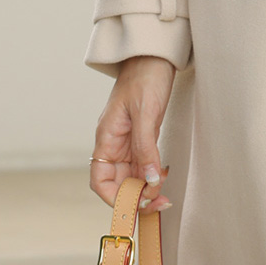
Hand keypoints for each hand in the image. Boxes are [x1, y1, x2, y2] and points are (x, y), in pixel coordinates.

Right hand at [90, 56, 176, 211]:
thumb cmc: (144, 79)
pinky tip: (165, 177)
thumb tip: (150, 180)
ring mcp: (128, 142)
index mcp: (106, 137)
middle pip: (118, 182)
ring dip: (147, 189)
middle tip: (159, 204)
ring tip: (165, 196)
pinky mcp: (142, 137)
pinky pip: (144, 165)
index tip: (133, 207)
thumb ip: (146, 148)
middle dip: (136, 197)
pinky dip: (154, 176)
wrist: (154, 57)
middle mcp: (114, 143)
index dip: (113, 198)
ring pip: (133, 177)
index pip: (100, 179)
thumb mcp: (145, 114)